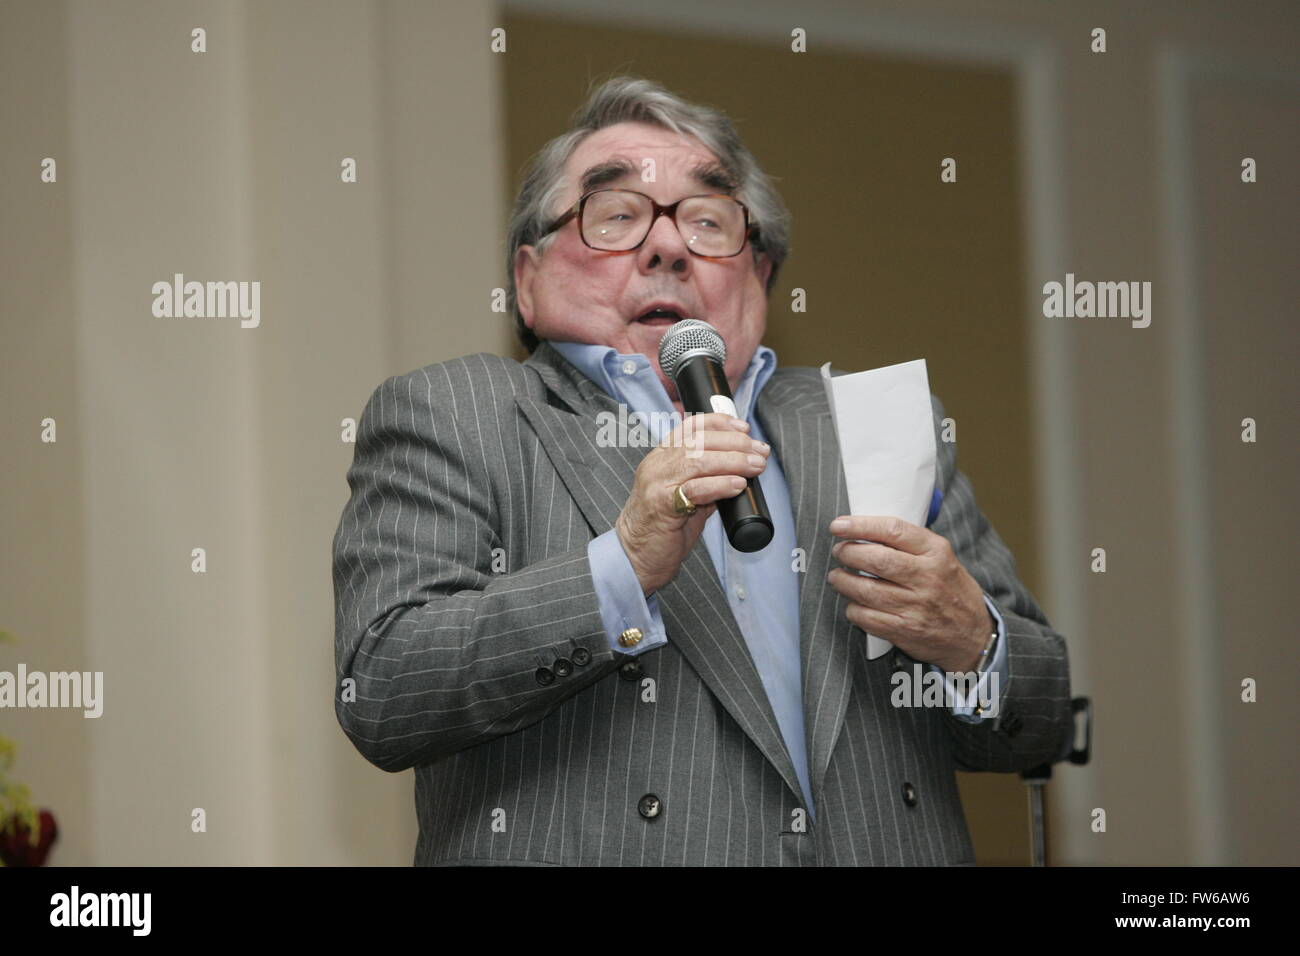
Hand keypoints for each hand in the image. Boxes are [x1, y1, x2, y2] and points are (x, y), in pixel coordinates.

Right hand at [616, 412, 769, 595]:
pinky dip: (721, 484)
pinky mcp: (662, 504)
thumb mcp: (686, 495)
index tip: (745, 429)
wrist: (637, 556)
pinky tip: (738, 485)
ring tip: (755, 466)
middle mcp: (657, 465)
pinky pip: (695, 488)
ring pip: (698, 460)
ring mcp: (657, 483)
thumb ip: (708, 480)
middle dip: (735, 443)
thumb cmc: (662, 527)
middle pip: (699, 441)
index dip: (721, 423)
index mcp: (661, 457)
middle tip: (759, 452)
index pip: (691, 426)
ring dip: (733, 461)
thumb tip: (740, 470)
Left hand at [825, 515, 988, 672]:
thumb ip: (911, 542)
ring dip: (843, 581)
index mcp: (936, 552)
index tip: (838, 525)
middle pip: (876, 559)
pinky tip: (853, 603)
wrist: (973, 636)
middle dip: (848, 553)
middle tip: (839, 551)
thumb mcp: (943, 558)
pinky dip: (853, 609)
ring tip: (836, 576)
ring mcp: (916, 606)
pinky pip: (866, 617)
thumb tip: (865, 527)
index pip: (893, 530)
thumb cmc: (950, 590)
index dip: (860, 525)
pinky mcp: (905, 630)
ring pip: (866, 590)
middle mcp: (928, 578)